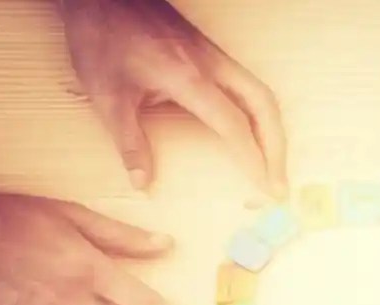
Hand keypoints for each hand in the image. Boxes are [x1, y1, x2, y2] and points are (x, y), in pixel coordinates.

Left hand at [59, 0, 286, 195]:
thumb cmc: (101, 40)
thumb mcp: (107, 96)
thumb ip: (128, 142)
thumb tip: (142, 183)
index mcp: (187, 77)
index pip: (233, 123)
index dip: (252, 158)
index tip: (265, 189)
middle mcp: (210, 64)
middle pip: (263, 105)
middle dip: (276, 147)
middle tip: (278, 185)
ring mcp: (213, 55)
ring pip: (260, 92)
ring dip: (273, 131)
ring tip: (273, 165)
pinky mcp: (209, 52)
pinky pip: (248, 84)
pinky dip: (260, 114)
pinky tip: (254, 133)